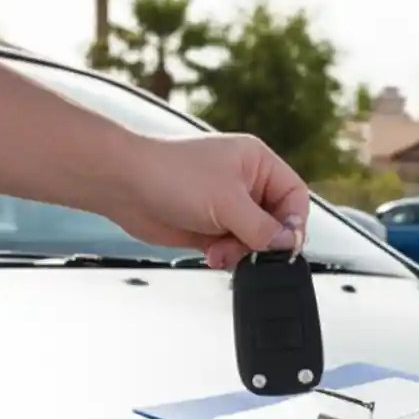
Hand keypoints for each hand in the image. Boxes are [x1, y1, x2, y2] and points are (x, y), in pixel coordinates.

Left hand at [107, 132, 308, 268]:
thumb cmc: (170, 173)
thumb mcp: (227, 202)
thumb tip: (287, 245)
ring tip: (220, 251)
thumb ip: (262, 228)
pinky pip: (231, 248)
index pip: (294, 195)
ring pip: (252, 240)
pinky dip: (224, 256)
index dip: (293, 222)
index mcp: (256, 162)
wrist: (124, 184)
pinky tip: (210, 255)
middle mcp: (244, 183)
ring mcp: (225, 205)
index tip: (284, 243)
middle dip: (261, 242)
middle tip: (248, 250)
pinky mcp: (208, 226)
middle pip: (275, 222)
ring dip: (240, 252)